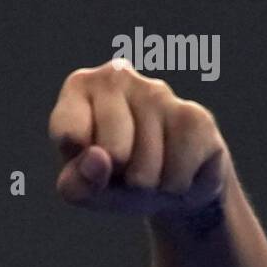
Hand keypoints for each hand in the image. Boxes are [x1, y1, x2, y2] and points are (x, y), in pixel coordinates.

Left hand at [48, 59, 232, 217]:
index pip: (70, 134)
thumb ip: (77, 182)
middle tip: (124, 172)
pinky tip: (175, 169)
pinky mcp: (196, 116)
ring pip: (148, 165)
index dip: (80, 164)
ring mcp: (159, 92)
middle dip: (120, 179)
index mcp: (79, 87)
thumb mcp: (80, 189)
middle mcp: (117, 77)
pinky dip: (175, 186)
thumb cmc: (111, 179)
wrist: (169, 185)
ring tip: (149, 171)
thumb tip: (99, 159)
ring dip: (149, 186)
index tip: (86, 159)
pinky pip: (179, 170)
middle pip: (113, 152)